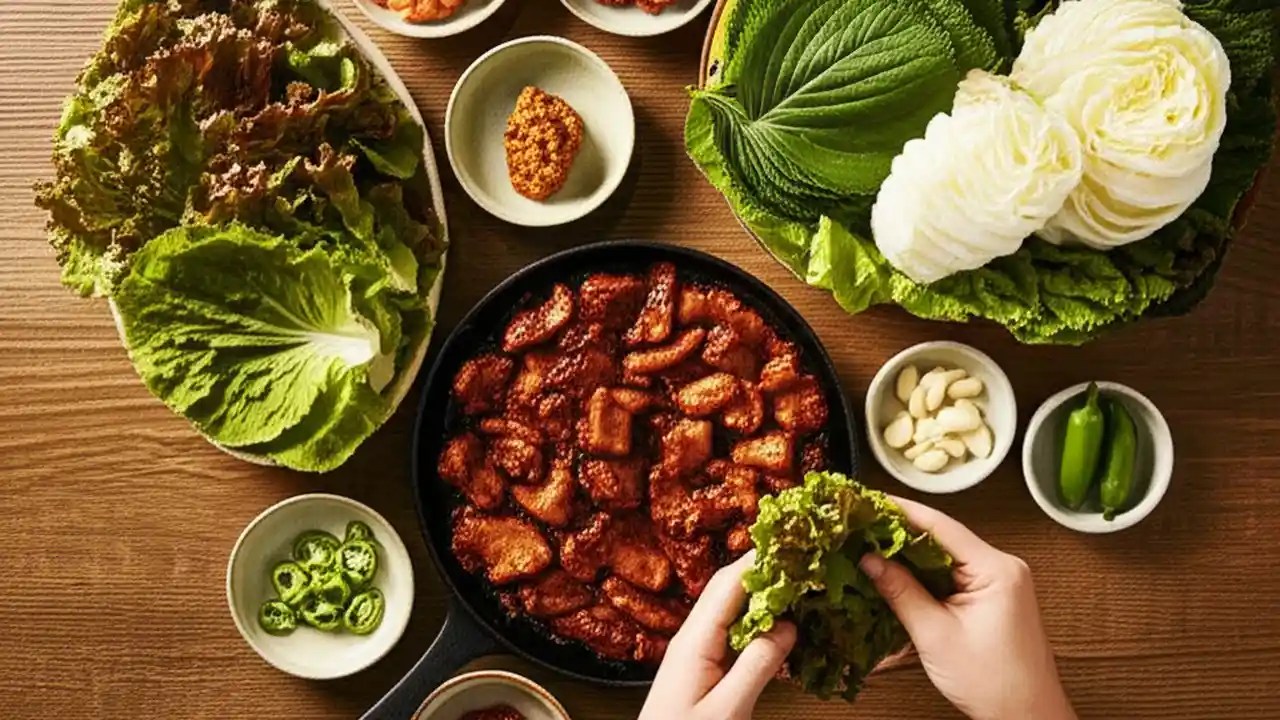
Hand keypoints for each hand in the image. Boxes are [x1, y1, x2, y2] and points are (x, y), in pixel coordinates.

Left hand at [639, 552, 795, 719]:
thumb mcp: (727, 709)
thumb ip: (757, 665)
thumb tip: (788, 625)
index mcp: (695, 639)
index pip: (729, 583)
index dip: (761, 559)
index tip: (794, 545)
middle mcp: (692, 636)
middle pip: (728, 587)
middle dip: (763, 568)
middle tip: (802, 558)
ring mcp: (695, 650)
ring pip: (730, 607)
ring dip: (761, 593)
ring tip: (797, 584)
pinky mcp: (701, 665)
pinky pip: (730, 630)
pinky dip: (756, 620)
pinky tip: (778, 625)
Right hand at [859, 497, 1075, 719]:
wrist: (1027, 719)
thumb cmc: (992, 683)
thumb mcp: (935, 634)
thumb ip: (901, 591)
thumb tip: (870, 559)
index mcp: (997, 569)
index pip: (941, 525)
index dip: (902, 510)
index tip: (869, 500)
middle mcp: (1003, 567)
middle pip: (942, 539)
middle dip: (900, 534)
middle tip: (860, 526)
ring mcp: (1000, 583)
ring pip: (945, 558)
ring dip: (910, 557)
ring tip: (870, 549)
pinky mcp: (993, 599)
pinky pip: (952, 577)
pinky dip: (925, 577)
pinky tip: (897, 577)